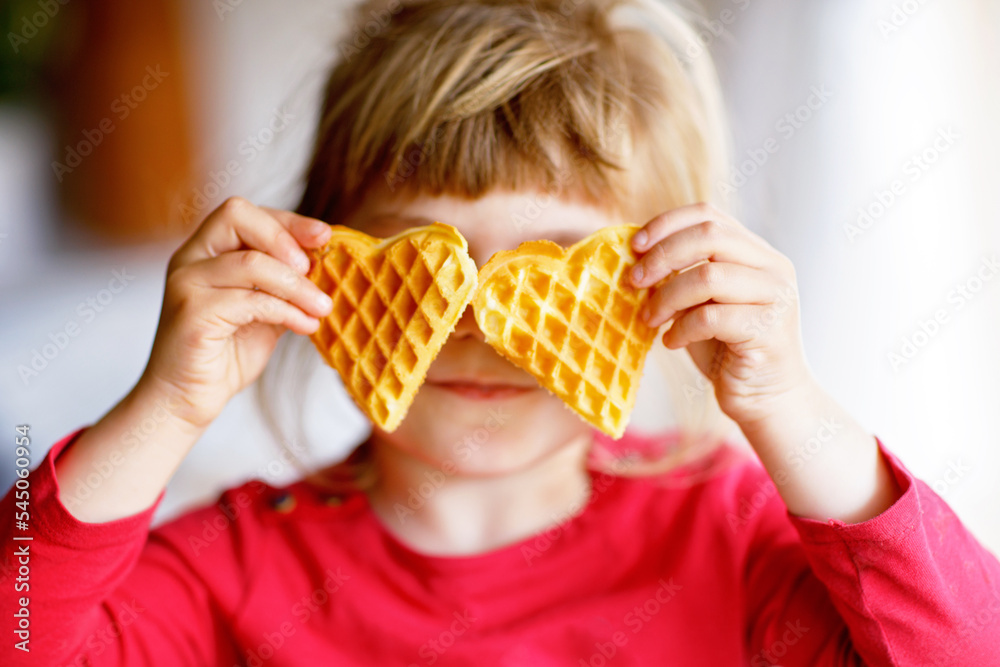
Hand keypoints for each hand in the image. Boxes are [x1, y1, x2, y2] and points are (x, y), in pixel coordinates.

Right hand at [139, 197, 333, 430]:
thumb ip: (283, 286)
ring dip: (297, 285)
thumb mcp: (264, 311)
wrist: (186, 400)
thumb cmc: (225, 355)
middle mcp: (189, 259)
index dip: (288, 221)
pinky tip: (305, 325)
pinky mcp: (191, 314)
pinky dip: (286, 311)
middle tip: (314, 268)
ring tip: (322, 306)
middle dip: (285, 238)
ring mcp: (186, 284)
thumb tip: (326, 264)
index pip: (245, 214)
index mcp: (205, 251)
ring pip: (250, 263)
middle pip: (237, 216)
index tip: (325, 236)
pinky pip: (249, 301)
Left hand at [629, 203, 813, 428]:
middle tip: (634, 282)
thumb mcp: (701, 303)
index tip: (634, 246)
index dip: (667, 224)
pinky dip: (681, 329)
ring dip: (667, 297)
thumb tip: (635, 256)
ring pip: (709, 277)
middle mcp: (773, 267)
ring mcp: (776, 297)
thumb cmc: (726, 349)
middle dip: (663, 257)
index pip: (709, 215)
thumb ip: (683, 275)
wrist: (766, 399)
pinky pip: (711, 318)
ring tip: (650, 319)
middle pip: (710, 237)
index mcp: (756, 252)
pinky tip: (672, 342)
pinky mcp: (769, 330)